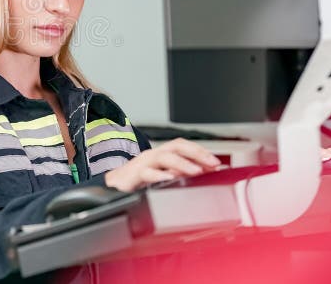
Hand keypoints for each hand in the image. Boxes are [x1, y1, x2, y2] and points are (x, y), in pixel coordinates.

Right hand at [104, 138, 220, 192]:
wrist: (113, 185)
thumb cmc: (137, 179)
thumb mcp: (162, 175)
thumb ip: (179, 173)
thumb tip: (202, 174)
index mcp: (162, 154)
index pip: (183, 145)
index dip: (200, 151)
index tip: (217, 162)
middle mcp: (154, 155)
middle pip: (176, 146)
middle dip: (196, 153)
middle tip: (212, 163)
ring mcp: (143, 163)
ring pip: (164, 157)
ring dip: (182, 163)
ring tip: (197, 171)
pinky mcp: (134, 175)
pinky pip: (147, 172)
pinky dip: (159, 175)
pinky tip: (169, 178)